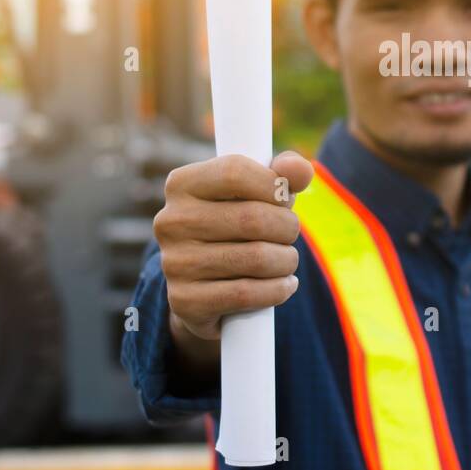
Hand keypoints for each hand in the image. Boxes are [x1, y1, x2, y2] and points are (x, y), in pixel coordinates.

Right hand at [154, 152, 313, 370]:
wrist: (203, 289)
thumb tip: (299, 169)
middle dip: (287, 227)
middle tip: (290, 234)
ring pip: (256, 258)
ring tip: (287, 260)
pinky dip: (277, 290)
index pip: (235, 172)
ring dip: (286, 260)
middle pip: (252, 218)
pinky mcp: (185, 300)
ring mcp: (175, 263)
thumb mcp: (255, 195)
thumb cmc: (235, 229)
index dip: (272, 186)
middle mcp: (171, 221)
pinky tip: (284, 285)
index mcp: (182, 185)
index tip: (284, 199)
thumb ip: (282, 174)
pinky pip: (246, 294)